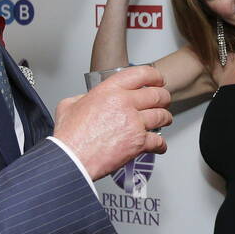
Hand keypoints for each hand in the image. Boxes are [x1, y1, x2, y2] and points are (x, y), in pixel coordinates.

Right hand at [54, 64, 171, 179]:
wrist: (71, 159)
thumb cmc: (69, 136)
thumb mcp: (69, 105)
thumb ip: (82, 98)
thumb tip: (86, 99)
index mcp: (109, 91)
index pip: (141, 74)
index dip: (154, 76)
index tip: (158, 80)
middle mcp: (124, 103)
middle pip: (157, 95)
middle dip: (164, 98)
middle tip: (163, 101)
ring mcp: (134, 123)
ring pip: (161, 116)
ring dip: (165, 118)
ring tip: (164, 120)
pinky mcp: (138, 142)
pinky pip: (159, 140)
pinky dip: (161, 144)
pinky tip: (159, 145)